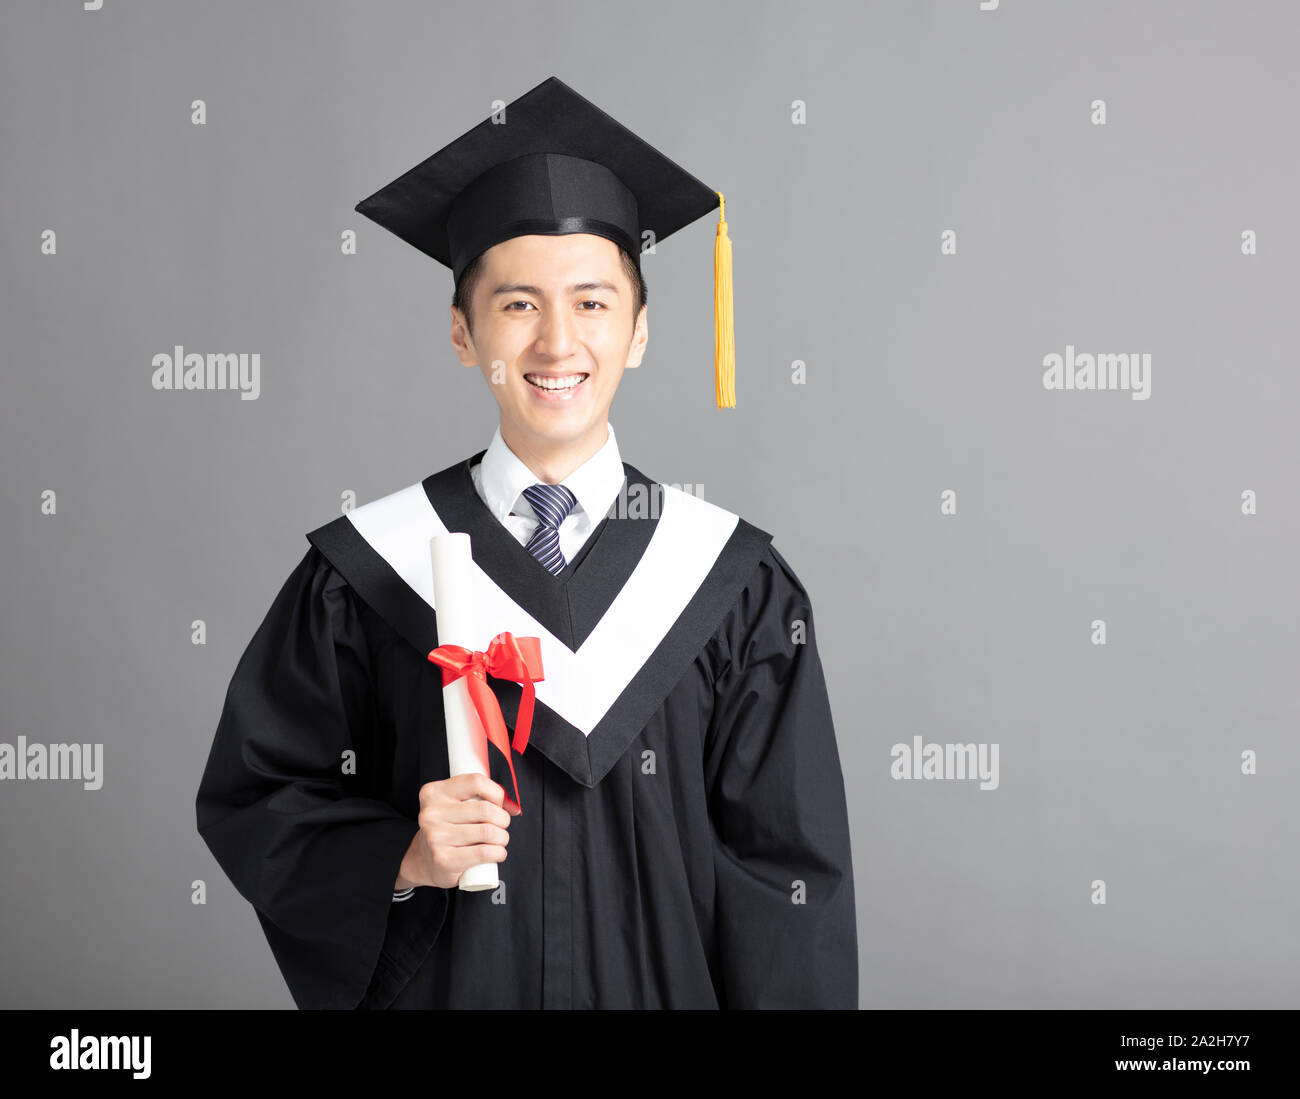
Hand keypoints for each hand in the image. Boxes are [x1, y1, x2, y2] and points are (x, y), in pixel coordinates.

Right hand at [395, 773, 511, 889]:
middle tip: (501, 825)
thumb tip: (512, 805)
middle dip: (503, 819)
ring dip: (502, 838)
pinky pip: (484, 852)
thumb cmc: (446, 829)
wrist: (423, 860)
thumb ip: (479, 796)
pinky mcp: (444, 859)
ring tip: (499, 840)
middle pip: (486, 809)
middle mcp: (431, 813)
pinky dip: (499, 852)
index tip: (500, 804)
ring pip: (488, 831)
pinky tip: (496, 852)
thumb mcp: (454, 804)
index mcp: (434, 793)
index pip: (476, 782)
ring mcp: (436, 837)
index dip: (496, 793)